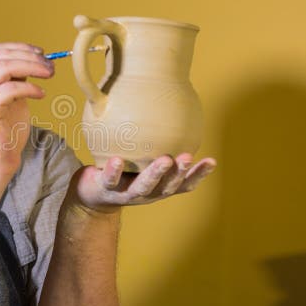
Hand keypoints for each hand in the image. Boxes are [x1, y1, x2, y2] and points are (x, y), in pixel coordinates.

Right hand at [0, 43, 53, 175]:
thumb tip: (33, 58)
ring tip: (49, 75)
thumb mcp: (14, 97)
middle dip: (30, 56)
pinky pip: (10, 88)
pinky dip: (30, 88)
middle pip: (0, 55)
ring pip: (4, 67)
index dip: (21, 48)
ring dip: (32, 67)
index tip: (42, 54)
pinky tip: (41, 94)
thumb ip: (17, 78)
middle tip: (50, 66)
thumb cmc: (7, 132)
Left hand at [70, 153, 216, 212]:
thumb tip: (173, 110)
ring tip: (164, 159)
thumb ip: (157, 147)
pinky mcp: (105, 189)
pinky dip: (115, 171)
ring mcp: (126, 193)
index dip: (198, 174)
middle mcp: (147, 193)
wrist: (92, 195)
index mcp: (159, 187)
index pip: (183, 184)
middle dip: (178, 172)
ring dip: (154, 174)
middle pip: (166, 186)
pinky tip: (118, 159)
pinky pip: (110, 180)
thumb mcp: (142, 162)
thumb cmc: (123, 173)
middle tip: (187, 157)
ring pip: (143, 186)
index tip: (212, 161)